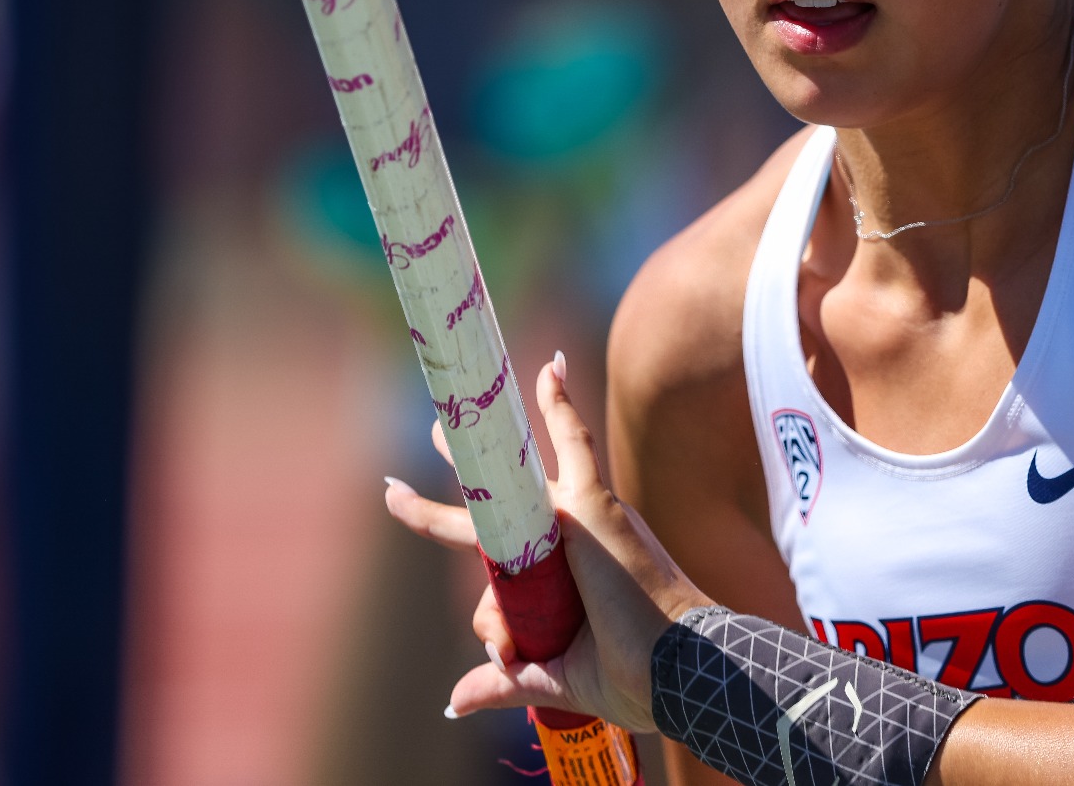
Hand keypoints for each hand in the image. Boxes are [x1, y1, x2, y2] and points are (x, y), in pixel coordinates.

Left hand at [385, 353, 711, 730]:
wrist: (673, 668)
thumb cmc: (633, 671)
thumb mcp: (552, 674)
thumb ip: (503, 680)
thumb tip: (454, 701)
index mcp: (555, 572)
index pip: (491, 547)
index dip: (442, 526)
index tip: (400, 498)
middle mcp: (563, 537)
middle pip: (501, 493)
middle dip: (466, 464)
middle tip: (438, 429)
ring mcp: (576, 517)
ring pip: (510, 483)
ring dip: (483, 446)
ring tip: (445, 416)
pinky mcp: (592, 506)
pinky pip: (573, 445)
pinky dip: (561, 408)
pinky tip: (548, 372)